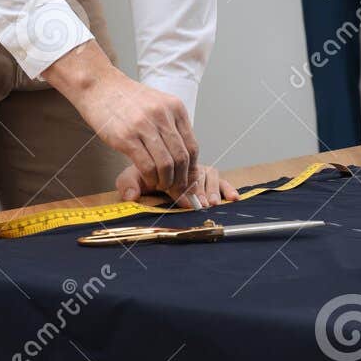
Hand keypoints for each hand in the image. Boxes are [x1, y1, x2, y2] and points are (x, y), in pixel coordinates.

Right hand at [45, 42, 198, 192]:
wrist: (99, 86)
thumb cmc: (126, 98)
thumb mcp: (157, 103)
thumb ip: (170, 124)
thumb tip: (181, 155)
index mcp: (175, 108)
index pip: (192, 146)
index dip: (192, 169)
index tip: (188, 180)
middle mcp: (163, 115)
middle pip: (182, 158)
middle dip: (181, 180)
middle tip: (177, 190)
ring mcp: (144, 126)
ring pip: (166, 164)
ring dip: (166, 181)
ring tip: (161, 185)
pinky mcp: (126, 137)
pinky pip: (146, 166)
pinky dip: (150, 178)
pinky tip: (147, 180)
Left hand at [115, 163, 239, 207]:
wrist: (146, 159)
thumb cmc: (141, 170)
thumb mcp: (131, 175)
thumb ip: (128, 183)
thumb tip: (130, 197)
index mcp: (168, 157)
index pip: (179, 168)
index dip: (182, 186)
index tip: (185, 200)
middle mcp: (186, 162)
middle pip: (198, 170)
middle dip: (199, 190)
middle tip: (200, 203)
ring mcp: (198, 168)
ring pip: (210, 173)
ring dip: (212, 188)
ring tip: (210, 202)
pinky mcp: (207, 176)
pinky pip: (219, 179)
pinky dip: (226, 187)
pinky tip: (232, 197)